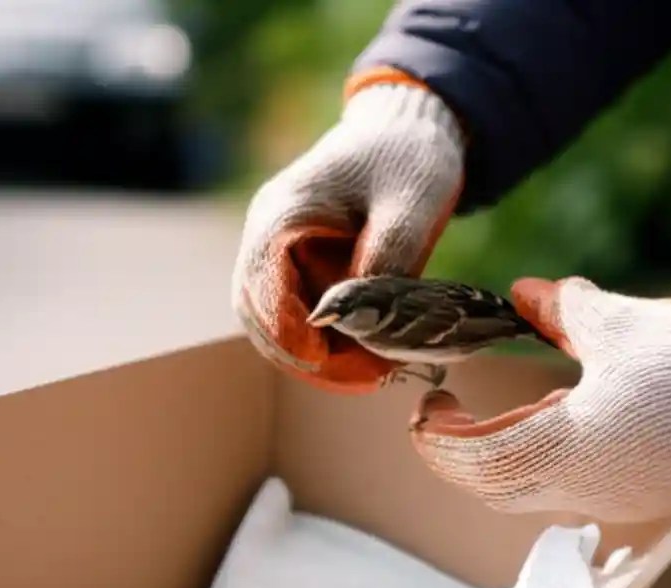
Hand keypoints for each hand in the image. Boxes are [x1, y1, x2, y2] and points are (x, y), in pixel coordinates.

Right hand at [230, 73, 464, 392]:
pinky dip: (319, 339)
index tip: (333, 363)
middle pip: (258, 315)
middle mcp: (264, 234)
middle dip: (303, 355)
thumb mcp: (412, 204)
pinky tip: (360, 352)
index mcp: (281, 214)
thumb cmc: (409, 157)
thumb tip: (364, 325)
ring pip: (269, 321)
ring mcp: (273, 249)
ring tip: (365, 373)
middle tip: (362, 379)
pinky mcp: (293, 262)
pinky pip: (292, 312)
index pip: (264, 289)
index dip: (293, 335)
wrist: (405, 126)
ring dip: (309, 353)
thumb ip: (387, 260)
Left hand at [409, 277, 670, 521]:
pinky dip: (537, 464)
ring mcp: (615, 498)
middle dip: (458, 454)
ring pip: (529, 494)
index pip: (476, 460)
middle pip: (494, 488)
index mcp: (567, 450)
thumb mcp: (615, 322)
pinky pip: (567, 491)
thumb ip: (559, 311)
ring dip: (496, 462)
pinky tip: (546, 427)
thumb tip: (520, 294)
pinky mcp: (642, 494)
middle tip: (445, 413)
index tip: (429, 405)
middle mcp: (584, 487)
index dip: (440, 437)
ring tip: (488, 418)